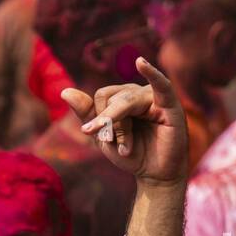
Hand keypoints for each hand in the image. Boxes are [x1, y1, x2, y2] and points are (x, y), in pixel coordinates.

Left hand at [61, 57, 187, 187]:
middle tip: (121, 148)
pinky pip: (161, 85)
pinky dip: (151, 73)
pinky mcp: (171, 104)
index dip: (100, 119)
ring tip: (127, 148)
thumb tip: (65, 91)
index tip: (109, 141)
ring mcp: (155, 96)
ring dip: (124, 128)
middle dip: (112, 125)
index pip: (102, 95)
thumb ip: (87, 113)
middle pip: (114, 98)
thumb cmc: (132, 153)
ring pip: (128, 101)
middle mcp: (138, 92)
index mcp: (122, 97)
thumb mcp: (103, 135)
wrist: (154, 173)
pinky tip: (140, 62)